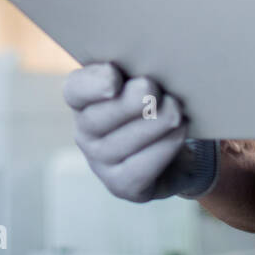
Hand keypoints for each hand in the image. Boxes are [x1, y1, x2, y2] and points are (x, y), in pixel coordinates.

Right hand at [62, 63, 218, 201]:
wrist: (178, 149)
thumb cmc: (157, 104)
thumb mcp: (148, 81)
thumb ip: (141, 69)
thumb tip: (152, 69)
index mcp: (85, 100)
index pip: (75, 90)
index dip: (92, 85)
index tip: (115, 78)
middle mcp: (86, 133)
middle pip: (97, 119)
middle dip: (128, 104)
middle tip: (153, 89)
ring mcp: (101, 163)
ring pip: (119, 145)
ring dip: (150, 125)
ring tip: (175, 111)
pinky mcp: (122, 186)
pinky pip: (138, 170)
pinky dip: (161, 149)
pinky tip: (179, 132)